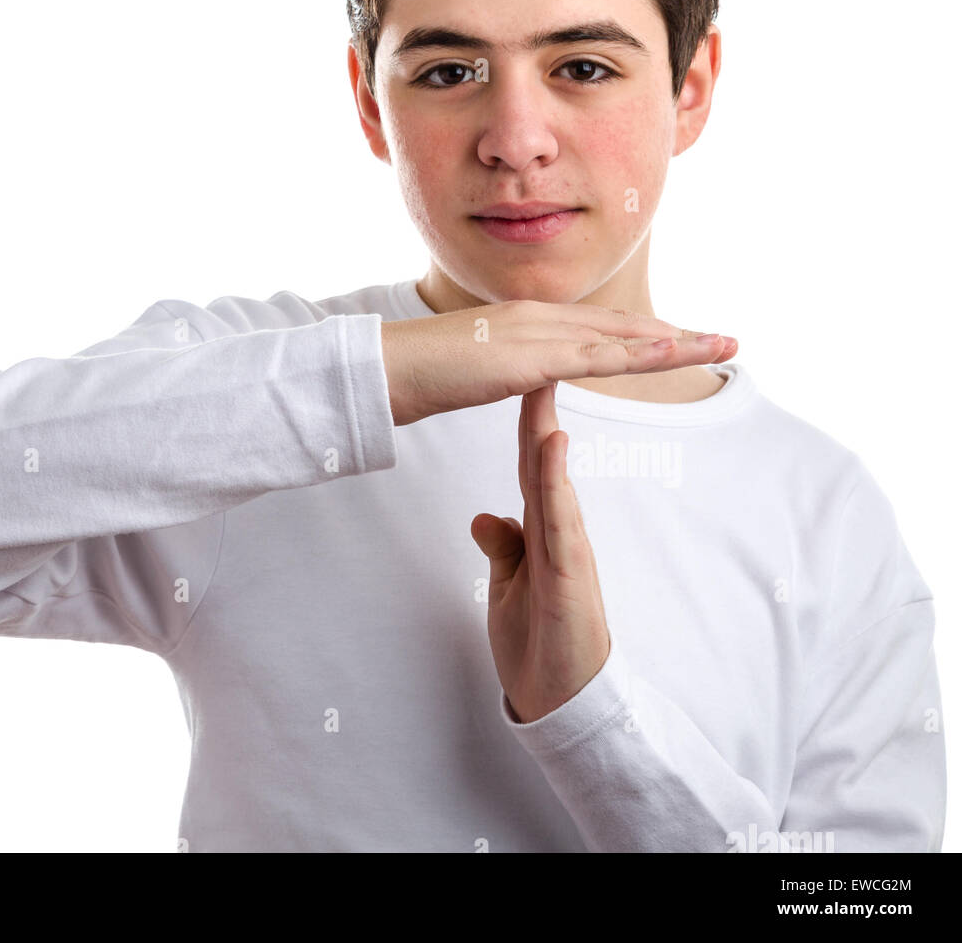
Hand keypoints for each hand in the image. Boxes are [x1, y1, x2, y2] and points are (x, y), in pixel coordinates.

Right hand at [381, 298, 735, 426]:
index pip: (599, 327)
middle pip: (623, 326)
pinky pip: (597, 357)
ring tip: (724, 346)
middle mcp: (539, 317)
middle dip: (679, 333)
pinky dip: (641, 354)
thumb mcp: (475, 369)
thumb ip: (504, 367)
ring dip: (679, 341)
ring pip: (621, 338)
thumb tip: (520, 373)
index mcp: (526, 321)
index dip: (645, 333)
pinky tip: (675, 353)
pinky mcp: (530, 357)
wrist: (387, 368)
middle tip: (728, 340)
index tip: (686, 339)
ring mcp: (536, 332)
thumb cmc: (421, 372)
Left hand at [470, 381, 610, 724]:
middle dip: (538, 407)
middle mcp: (559, 531)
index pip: (530, 463)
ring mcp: (569, 551)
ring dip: (548, 435)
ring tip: (543, 387)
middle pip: (543, 460)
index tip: (515, 372)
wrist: (563, 703)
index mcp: (542, 529)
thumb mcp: (510, 587)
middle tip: (535, 354)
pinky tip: (552, 452)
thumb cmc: (540, 644)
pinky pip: (562, 522)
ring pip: (556, 482)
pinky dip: (556, 485)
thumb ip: (503, 548)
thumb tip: (484, 516)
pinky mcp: (573, 577)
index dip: (524, 418)